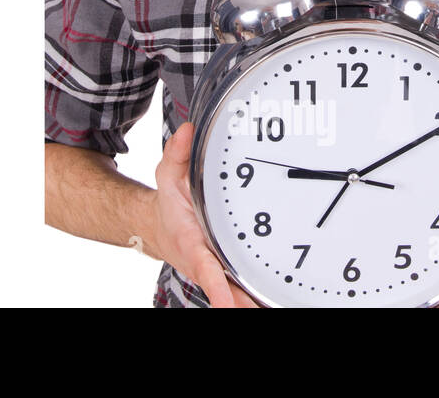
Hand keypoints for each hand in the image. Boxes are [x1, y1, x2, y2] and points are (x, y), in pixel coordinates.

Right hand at [153, 123, 260, 307]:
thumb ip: (178, 153)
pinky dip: (257, 298)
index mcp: (190, 241)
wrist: (161, 229)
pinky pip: (245, 288)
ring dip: (253, 302)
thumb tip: (188, 130)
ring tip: (276, 306)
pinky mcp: (229, 273)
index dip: (216, 286)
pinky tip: (277, 302)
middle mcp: (206, 262)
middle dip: (243, 302)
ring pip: (239, 294)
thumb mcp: (168, 175)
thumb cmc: (170, 204)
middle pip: (229, 290)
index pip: (204, 265)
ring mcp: (218, 271)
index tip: (226, 304)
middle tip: (262, 307)